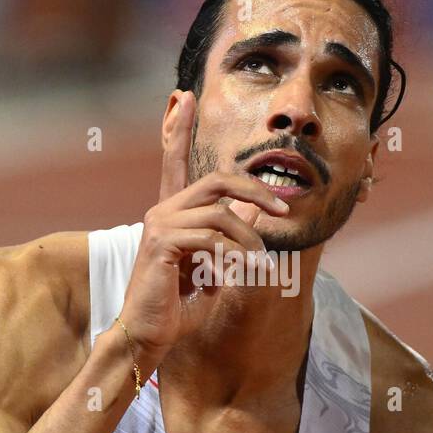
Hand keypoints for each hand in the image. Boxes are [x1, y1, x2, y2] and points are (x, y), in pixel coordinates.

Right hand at [117, 90, 289, 364]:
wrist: (148, 336)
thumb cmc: (179, 308)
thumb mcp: (212, 270)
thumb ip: (228, 244)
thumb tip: (258, 224)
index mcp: (172, 213)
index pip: (173, 160)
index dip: (177, 127)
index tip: (183, 96)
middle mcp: (162, 211)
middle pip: (218, 180)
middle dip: (256, 190)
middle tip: (284, 207)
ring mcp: (159, 225)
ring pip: (221, 214)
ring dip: (250, 239)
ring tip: (262, 266)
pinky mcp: (161, 244)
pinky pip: (211, 238)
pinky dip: (235, 256)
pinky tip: (241, 275)